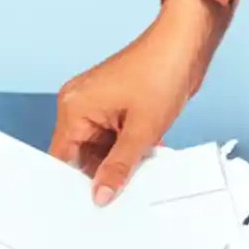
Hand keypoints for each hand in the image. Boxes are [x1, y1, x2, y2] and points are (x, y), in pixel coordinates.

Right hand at [51, 0, 231, 204]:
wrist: (185, 43)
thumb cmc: (161, 72)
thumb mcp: (141, 131)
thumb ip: (118, 167)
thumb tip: (101, 195)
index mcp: (74, 107)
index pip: (63, 158)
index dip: (75, 184)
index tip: (90, 205)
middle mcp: (79, 104)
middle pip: (81, 155)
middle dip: (102, 173)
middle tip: (121, 195)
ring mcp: (96, 104)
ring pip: (100, 148)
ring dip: (119, 162)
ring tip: (138, 172)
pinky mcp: (113, 106)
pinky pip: (112, 137)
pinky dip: (126, 149)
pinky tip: (144, 157)